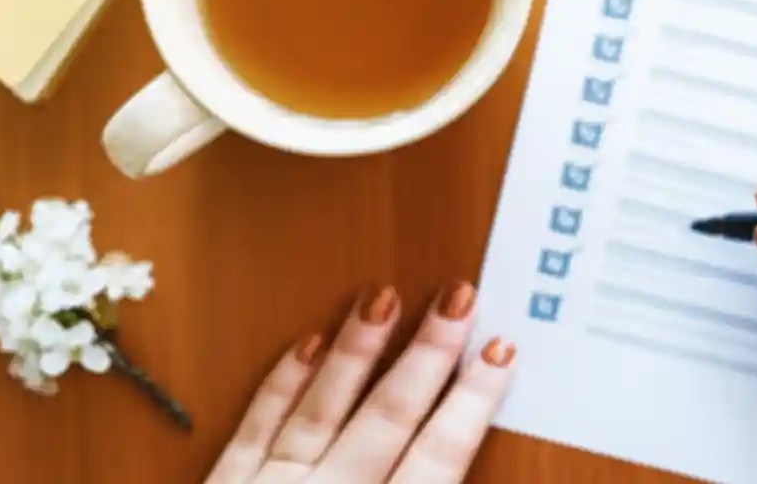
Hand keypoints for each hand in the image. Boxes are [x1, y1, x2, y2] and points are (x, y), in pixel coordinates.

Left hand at [206, 282, 514, 483]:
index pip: (437, 460)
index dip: (472, 405)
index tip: (501, 355)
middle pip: (388, 419)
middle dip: (428, 355)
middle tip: (458, 299)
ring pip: (322, 408)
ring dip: (355, 352)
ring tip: (382, 296)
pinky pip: (255, 429)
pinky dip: (279, 386)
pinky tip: (303, 344)